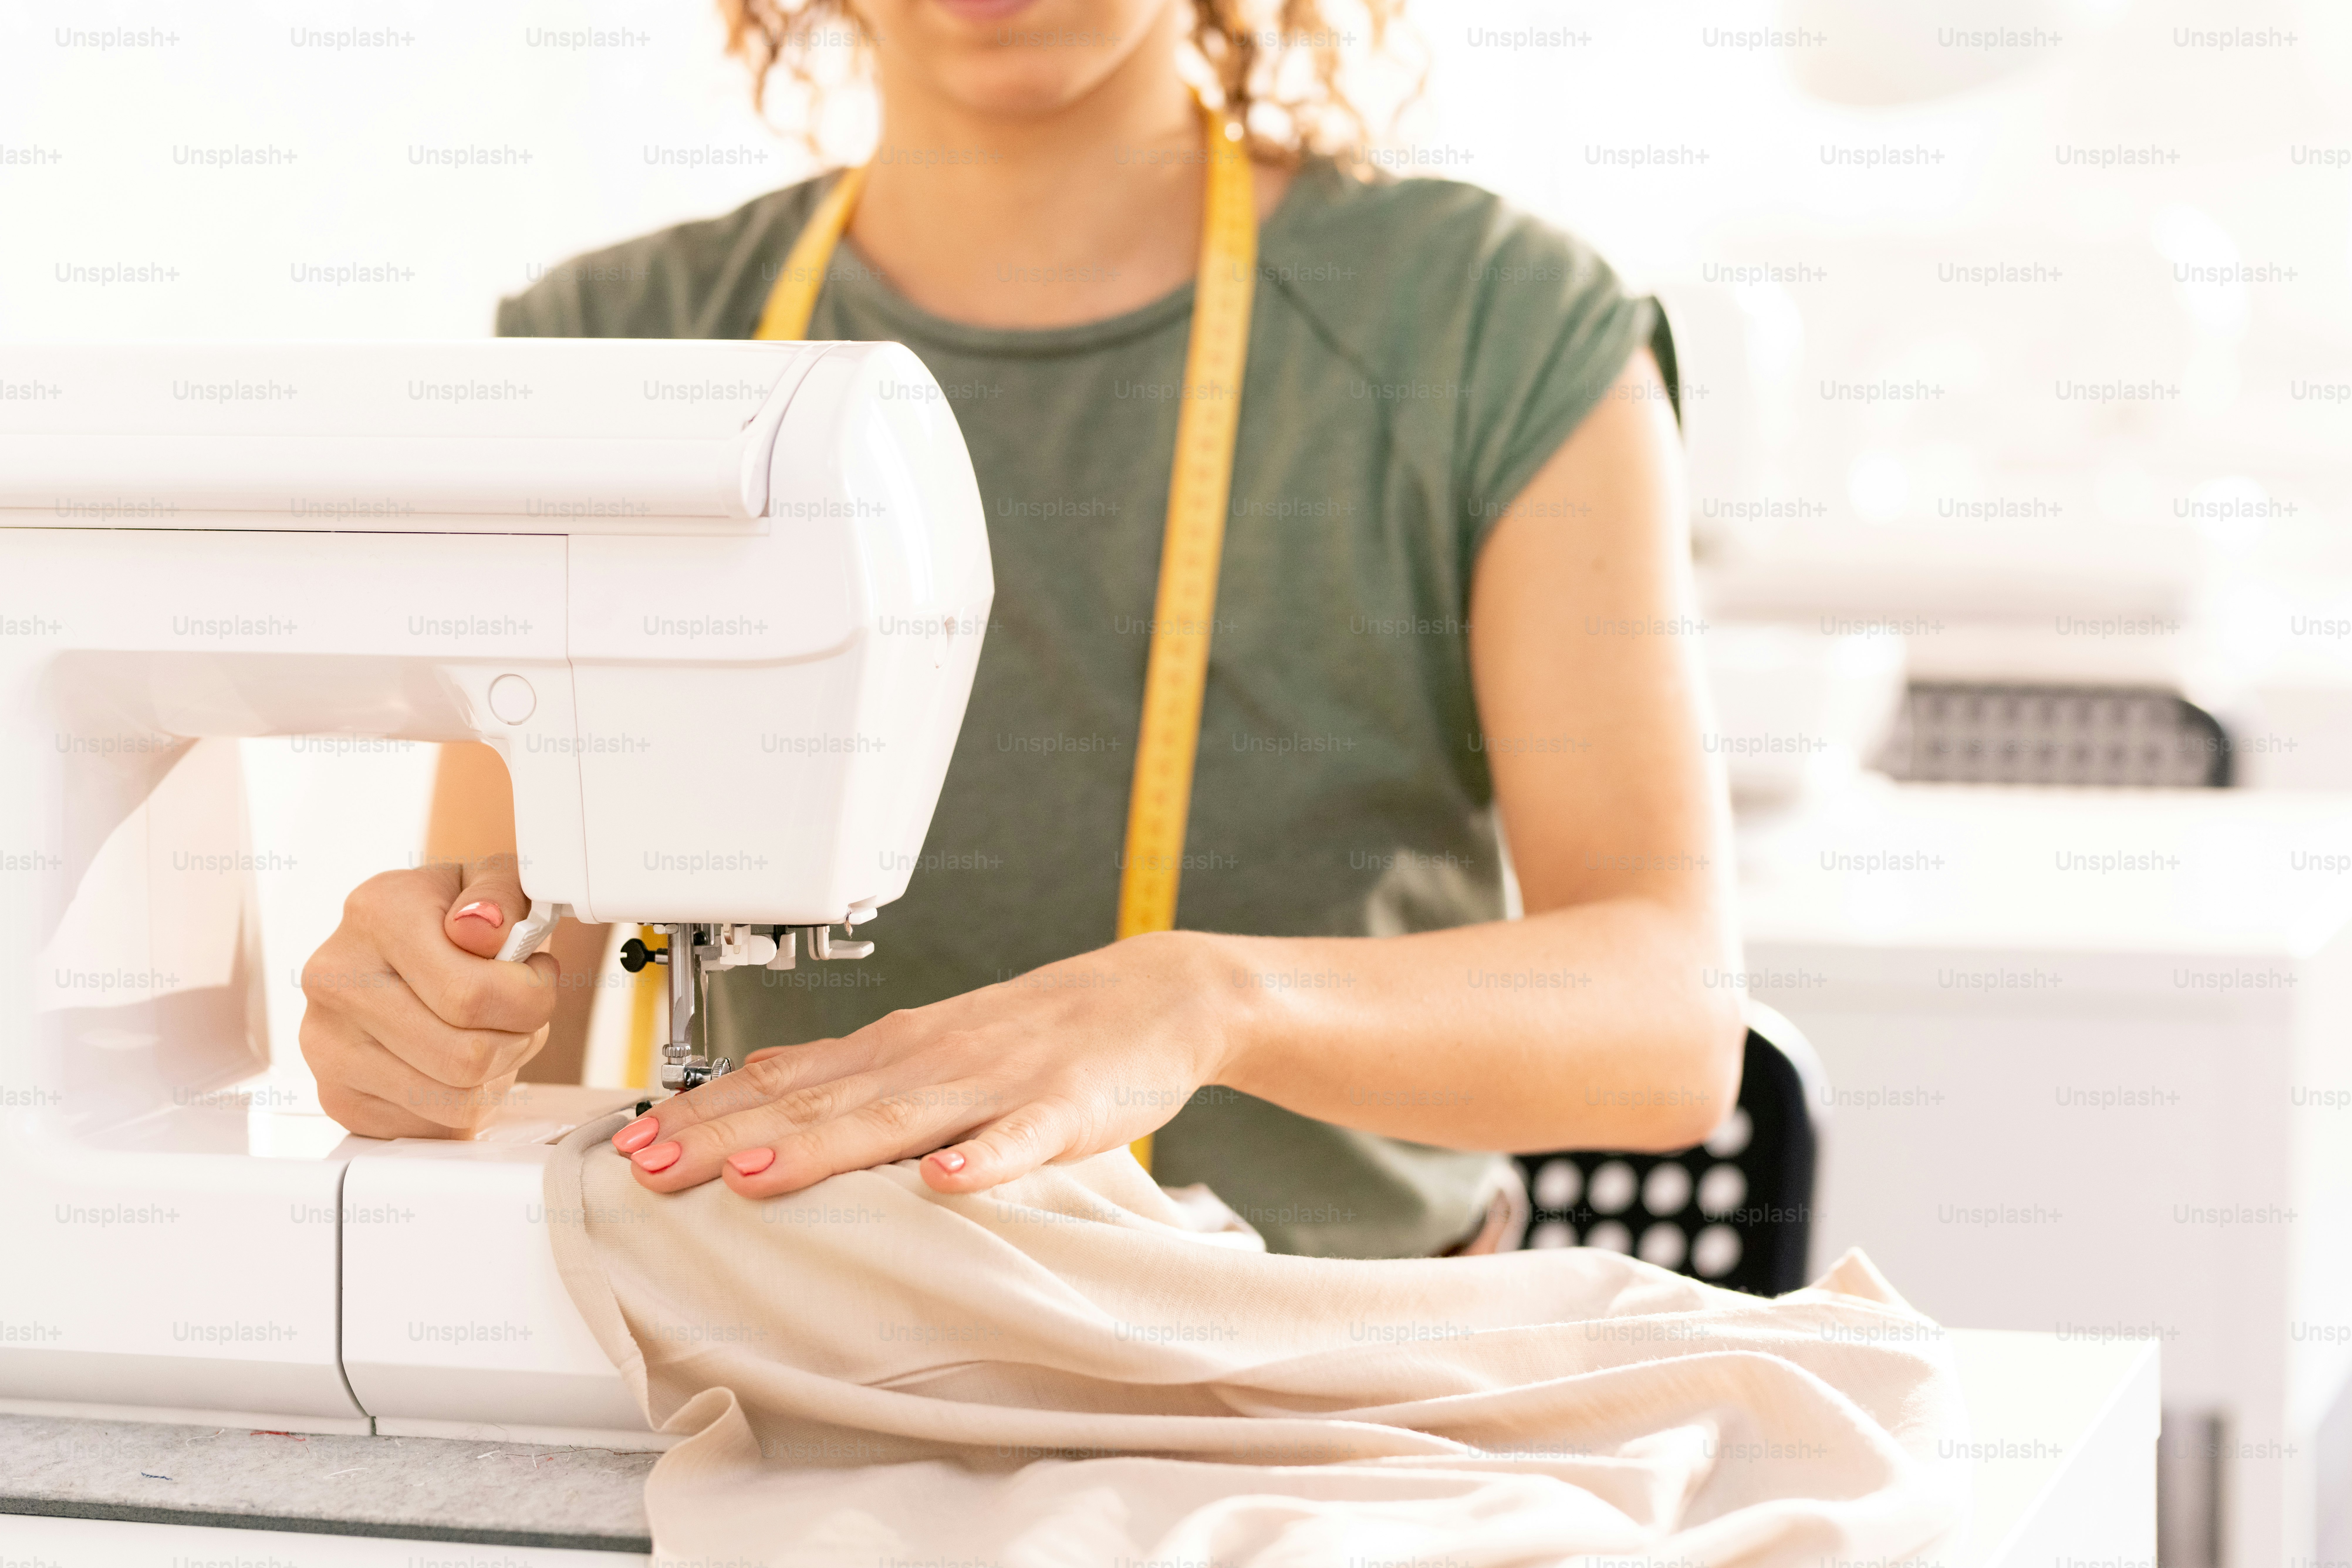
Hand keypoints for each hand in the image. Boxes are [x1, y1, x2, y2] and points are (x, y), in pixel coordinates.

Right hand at [299, 856, 560, 1137]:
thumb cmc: (458, 916)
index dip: (532, 995)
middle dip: (518, 1037)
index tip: (535, 974)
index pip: (473, 995)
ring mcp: (329, 1045)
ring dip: (496, 1073)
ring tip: (488, 1033)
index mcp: (376, 914)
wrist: (407, 945)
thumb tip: (482, 929)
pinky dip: (465, 1102)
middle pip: (467, 1057)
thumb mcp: (496, 882)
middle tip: (516, 1012)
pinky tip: (454, 1061)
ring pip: (455, 1100)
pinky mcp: (339, 1098)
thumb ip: (502, 894)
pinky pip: (434, 1126)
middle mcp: (338, 979)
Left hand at [608, 930, 1241, 1197]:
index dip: (706, 1110)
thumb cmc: (1040, 1030)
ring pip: (895, 1120)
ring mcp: (996, 1084)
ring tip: (755, 1177)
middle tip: (651, 1167)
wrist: (1154, 993)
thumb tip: (763, 1108)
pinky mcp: (1064, 1109)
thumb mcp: (938, 1044)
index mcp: (897, 1048)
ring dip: (822, 1149)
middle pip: (816, 1103)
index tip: (634, 1142)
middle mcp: (930, 1060)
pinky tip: (943, 1181)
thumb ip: (860, 1080)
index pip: (783, 1079)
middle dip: (728, 1137)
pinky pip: (1018, 1140)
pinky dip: (980, 1160)